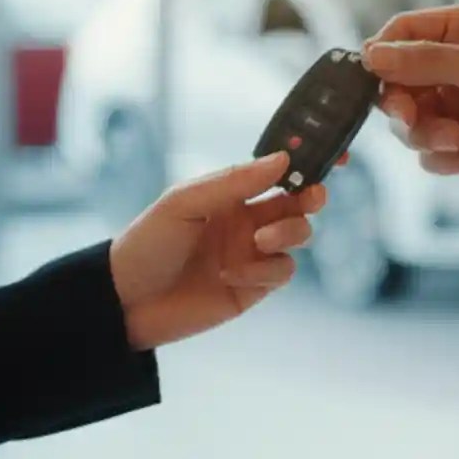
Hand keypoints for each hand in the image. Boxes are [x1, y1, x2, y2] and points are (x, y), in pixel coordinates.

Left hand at [109, 152, 325, 350]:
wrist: (126, 302)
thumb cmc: (148, 243)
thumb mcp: (185, 202)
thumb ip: (235, 181)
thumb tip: (283, 159)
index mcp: (232, 194)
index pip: (278, 173)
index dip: (306, 164)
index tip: (332, 156)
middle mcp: (248, 221)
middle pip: (299, 203)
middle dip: (311, 198)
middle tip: (310, 198)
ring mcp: (253, 254)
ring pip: (298, 236)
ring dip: (288, 234)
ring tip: (258, 242)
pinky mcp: (254, 286)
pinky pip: (281, 272)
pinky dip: (264, 271)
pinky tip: (230, 274)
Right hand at [362, 5, 458, 186]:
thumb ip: (428, 62)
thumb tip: (372, 54)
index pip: (403, 33)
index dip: (383, 56)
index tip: (374, 79)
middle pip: (398, 84)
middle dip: (403, 106)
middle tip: (411, 118)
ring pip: (411, 124)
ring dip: (427, 137)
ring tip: (458, 140)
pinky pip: (434, 155)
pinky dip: (450, 159)